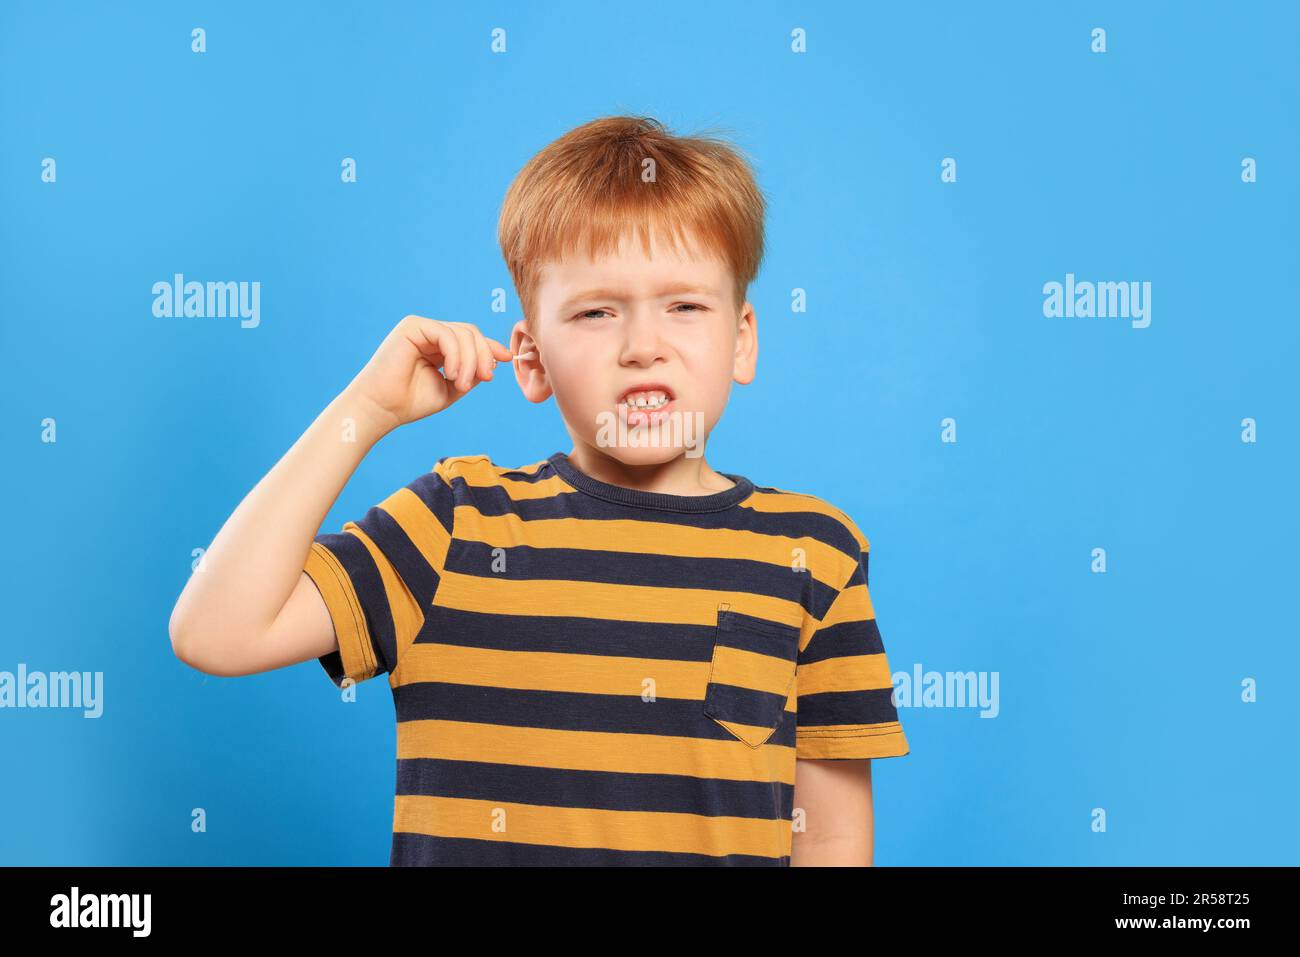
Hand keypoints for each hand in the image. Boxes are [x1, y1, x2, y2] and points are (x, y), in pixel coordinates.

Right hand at [342, 315, 513, 430]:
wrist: (382, 409)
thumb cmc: (412, 402)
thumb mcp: (453, 388)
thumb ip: (473, 373)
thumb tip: (497, 358)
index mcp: (440, 347)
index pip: (472, 339)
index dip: (491, 347)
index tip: (508, 358)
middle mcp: (431, 334)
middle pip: (471, 333)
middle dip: (485, 355)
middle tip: (486, 378)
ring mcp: (422, 328)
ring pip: (463, 333)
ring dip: (471, 360)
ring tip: (462, 384)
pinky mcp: (412, 326)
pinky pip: (447, 334)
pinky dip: (457, 355)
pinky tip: (452, 374)